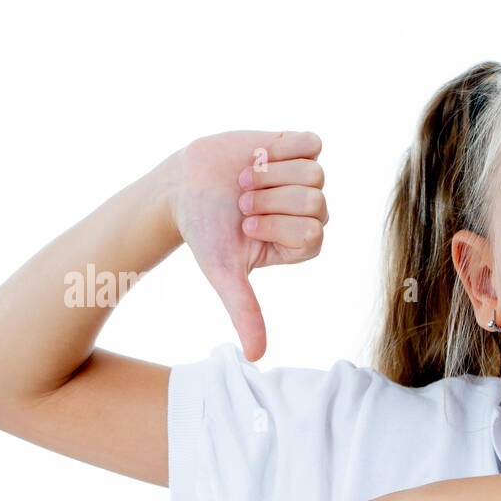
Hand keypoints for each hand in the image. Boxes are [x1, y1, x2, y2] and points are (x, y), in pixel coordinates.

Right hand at [168, 130, 326, 360]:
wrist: (183, 188)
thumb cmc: (205, 234)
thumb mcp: (225, 274)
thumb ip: (245, 311)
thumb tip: (257, 357)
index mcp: (303, 243)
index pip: (313, 233)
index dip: (275, 225)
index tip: (245, 225)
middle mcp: (310, 213)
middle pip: (316, 202)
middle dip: (271, 200)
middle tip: (242, 202)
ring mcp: (306, 179)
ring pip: (315, 173)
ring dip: (270, 175)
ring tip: (245, 180)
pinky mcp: (297, 147)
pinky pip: (312, 143)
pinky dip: (281, 148)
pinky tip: (258, 156)